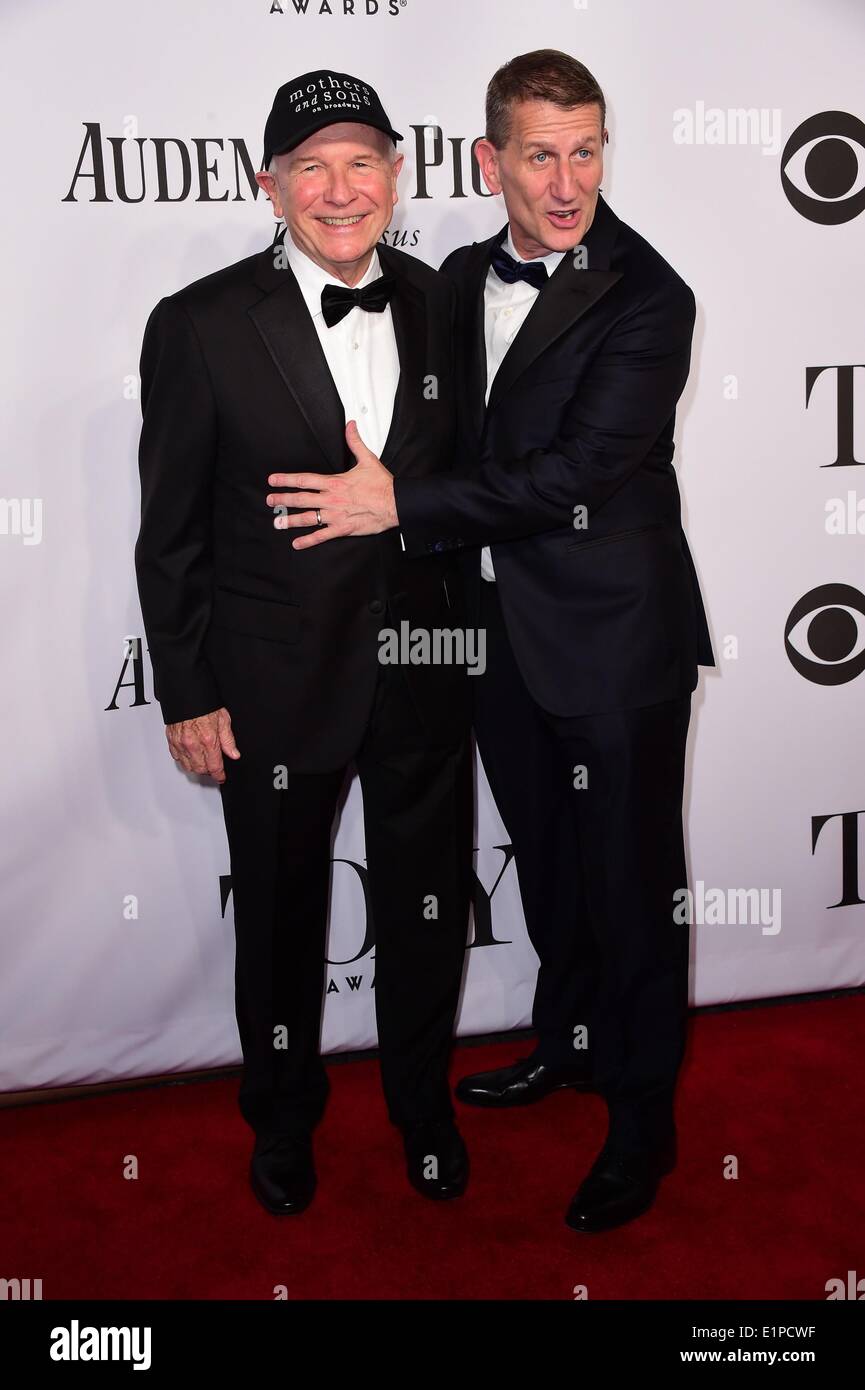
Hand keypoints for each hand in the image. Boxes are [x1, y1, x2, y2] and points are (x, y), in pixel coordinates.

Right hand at [165, 706, 239, 782]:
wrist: (186, 694)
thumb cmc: (204, 704)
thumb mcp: (223, 719)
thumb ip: (228, 740)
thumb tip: (234, 754)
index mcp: (208, 740)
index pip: (214, 766)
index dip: (219, 775)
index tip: (221, 776)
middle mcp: (192, 744)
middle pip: (201, 769)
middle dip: (209, 771)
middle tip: (213, 767)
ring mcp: (180, 743)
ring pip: (188, 766)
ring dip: (196, 767)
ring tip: (203, 762)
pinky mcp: (171, 741)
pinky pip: (177, 758)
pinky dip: (184, 760)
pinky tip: (191, 755)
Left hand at [267, 419, 397, 548]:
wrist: (395, 503)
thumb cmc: (382, 485)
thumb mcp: (367, 459)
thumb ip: (354, 442)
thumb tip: (350, 426)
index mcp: (334, 482)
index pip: (304, 479)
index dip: (286, 479)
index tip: (273, 480)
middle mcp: (331, 499)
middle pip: (301, 499)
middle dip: (283, 499)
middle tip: (270, 501)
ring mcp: (335, 515)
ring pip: (307, 518)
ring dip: (290, 520)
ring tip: (277, 523)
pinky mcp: (343, 529)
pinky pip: (322, 536)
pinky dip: (308, 540)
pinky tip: (297, 543)